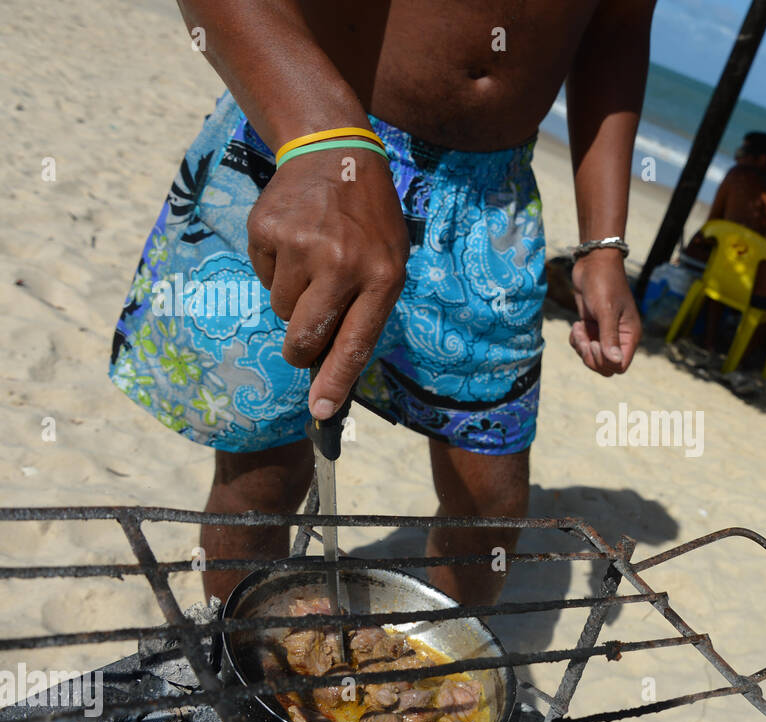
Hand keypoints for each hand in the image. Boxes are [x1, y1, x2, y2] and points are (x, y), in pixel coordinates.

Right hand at [246, 149, 408, 417]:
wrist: (335, 154)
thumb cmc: (369, 222)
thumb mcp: (390, 262)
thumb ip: (365, 312)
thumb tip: (330, 368)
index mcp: (382, 277)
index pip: (354, 343)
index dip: (335, 382)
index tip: (321, 412)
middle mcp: (342, 264)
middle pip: (305, 337)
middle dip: (300, 348)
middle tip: (304, 339)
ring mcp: (301, 246)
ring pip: (281, 309)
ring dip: (293, 298)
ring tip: (313, 261)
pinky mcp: (267, 231)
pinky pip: (264, 277)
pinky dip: (276, 269)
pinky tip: (295, 241)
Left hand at [568, 249, 641, 375]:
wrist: (592, 262)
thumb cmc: (603, 283)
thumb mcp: (605, 310)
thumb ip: (609, 337)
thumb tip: (615, 362)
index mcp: (630, 335)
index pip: (620, 366)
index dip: (605, 362)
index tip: (594, 344)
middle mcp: (620, 337)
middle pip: (605, 366)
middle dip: (590, 357)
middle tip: (584, 339)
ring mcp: (605, 333)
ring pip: (592, 357)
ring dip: (581, 347)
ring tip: (578, 327)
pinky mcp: (593, 328)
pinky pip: (583, 346)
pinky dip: (577, 341)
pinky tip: (577, 324)